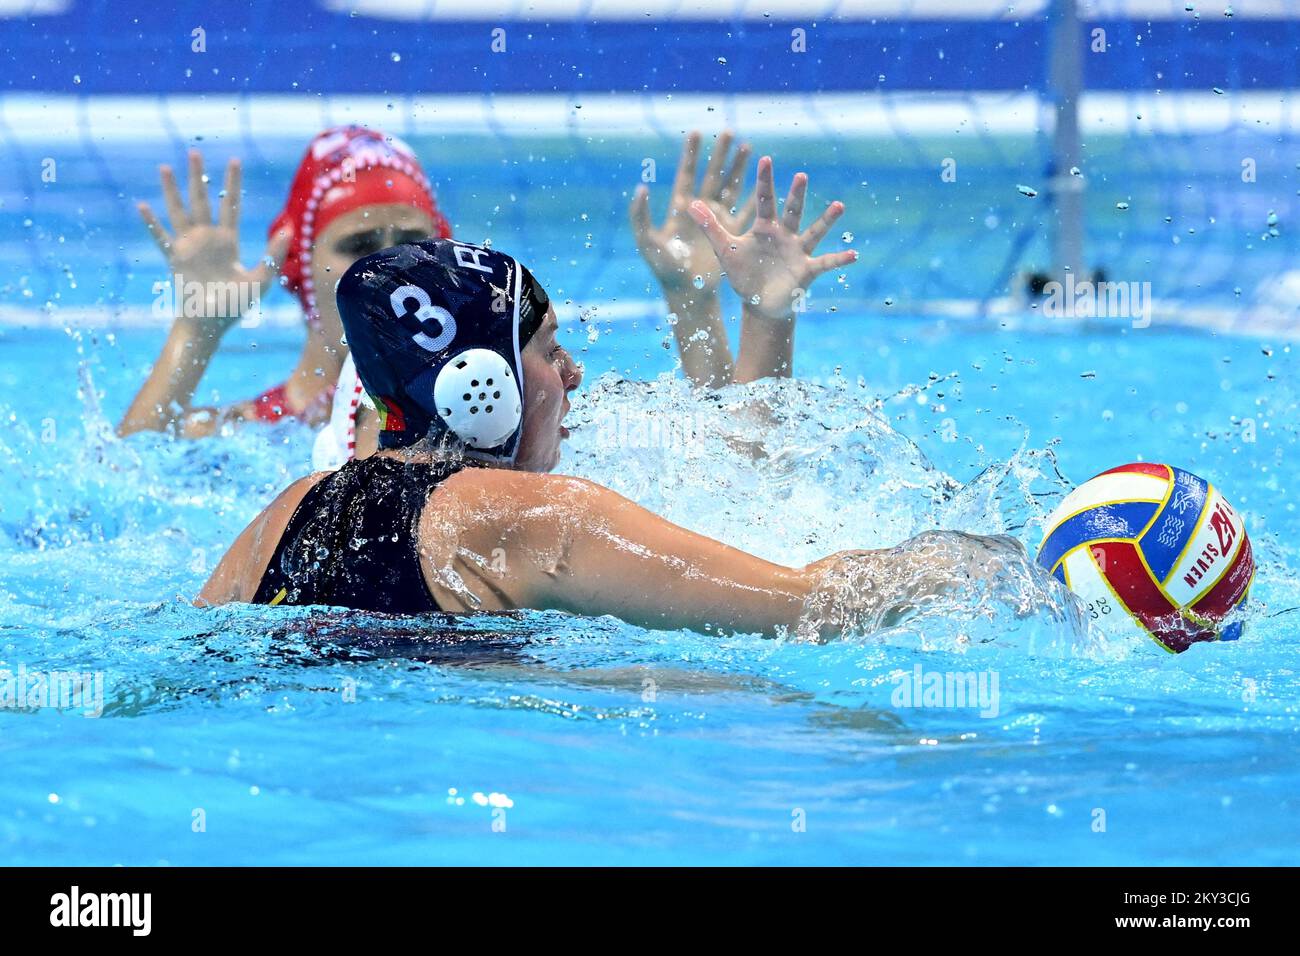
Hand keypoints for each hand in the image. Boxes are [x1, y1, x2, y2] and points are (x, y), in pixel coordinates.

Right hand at [138, 150, 286, 335]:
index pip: (231, 205)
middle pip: (202, 201)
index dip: (232, 183)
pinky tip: (143, 205)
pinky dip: (151, 222)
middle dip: (198, 177)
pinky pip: (160, 237)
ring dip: (171, 190)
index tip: (234, 159)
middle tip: (194, 152)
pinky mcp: (174, 258)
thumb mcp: (261, 280)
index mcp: (229, 242)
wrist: (211, 324)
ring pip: (179, 211)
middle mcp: (207, 240)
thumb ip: (273, 255)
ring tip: (164, 167)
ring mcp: (189, 247)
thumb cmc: (236, 306)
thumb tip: (289, 230)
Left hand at [629, 130, 755, 296]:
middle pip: (712, 175)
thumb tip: (640, 187)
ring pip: (731, 187)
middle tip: (728, 132)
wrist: (686, 292)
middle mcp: (701, 211)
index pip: (687, 174)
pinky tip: (763, 185)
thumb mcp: (648, 241)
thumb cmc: (665, 269)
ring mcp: (718, 221)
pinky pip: (747, 212)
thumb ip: (641, 215)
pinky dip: (756, 198)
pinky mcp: (732, 235)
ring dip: (739, 169)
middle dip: (720, 154)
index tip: (697, 132)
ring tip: (749, 148)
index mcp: (681, 209)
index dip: (692, 154)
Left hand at [687, 156, 855, 321]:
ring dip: (826, 220)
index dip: (765, 180)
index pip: (765, 199)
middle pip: (791, 210)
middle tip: (801, 176)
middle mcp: (785, 235)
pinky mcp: (807, 270)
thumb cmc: (744, 274)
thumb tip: (689, 202)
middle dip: (796, 195)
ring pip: (813, 232)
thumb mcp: (725, 250)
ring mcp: (798, 251)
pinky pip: (826, 263)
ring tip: (839, 206)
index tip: (765, 159)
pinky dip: (839, 259)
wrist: (758, 303)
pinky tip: (854, 254)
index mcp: (764, 228)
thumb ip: (711, 227)